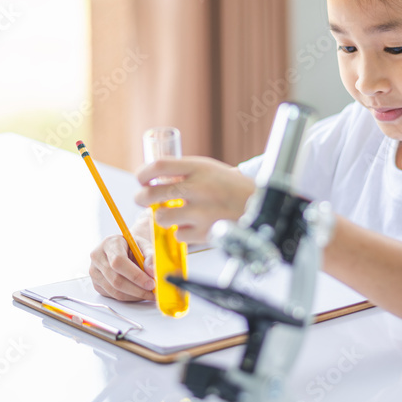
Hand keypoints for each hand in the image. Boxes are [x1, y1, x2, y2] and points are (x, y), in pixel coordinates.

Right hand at [89, 235, 155, 300]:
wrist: (124, 249)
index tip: (151, 283)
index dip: (135, 275)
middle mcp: (98, 257)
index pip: (119, 261)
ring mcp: (95, 272)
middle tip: (153, 292)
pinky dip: (130, 297)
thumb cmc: (133, 247)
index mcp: (109, 244)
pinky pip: (114, 296)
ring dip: (135, 296)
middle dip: (138, 289)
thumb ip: (150, 256)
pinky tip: (139, 293)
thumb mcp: (144, 245)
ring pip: (115, 291)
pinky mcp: (97, 284)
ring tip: (149, 293)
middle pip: (116, 279)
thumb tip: (152, 272)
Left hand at [134, 156, 255, 242]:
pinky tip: (192, 226)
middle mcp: (198, 188)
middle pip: (152, 193)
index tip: (140, 178)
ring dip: (162, 217)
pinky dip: (181, 233)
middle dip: (141, 197)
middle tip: (141, 198)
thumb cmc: (234, 188)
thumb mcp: (210, 170)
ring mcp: (201, 212)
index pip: (158, 166)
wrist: (260, 208)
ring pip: (161, 217)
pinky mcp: (204, 233)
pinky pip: (178, 235)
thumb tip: (153, 179)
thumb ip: (184, 172)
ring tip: (171, 215)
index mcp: (199, 168)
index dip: (143, 173)